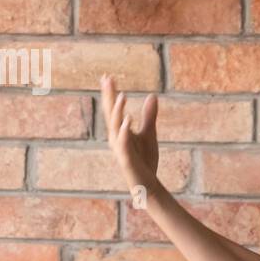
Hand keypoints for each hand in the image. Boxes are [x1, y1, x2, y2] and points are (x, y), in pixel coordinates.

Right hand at [100, 73, 159, 194]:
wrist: (148, 184)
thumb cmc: (145, 160)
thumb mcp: (149, 133)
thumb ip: (149, 115)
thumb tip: (152, 95)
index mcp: (120, 131)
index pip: (113, 109)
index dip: (110, 93)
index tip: (108, 76)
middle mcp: (116, 138)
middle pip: (111, 114)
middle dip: (109, 97)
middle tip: (107, 79)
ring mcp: (120, 148)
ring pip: (115, 127)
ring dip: (117, 111)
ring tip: (121, 96)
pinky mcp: (127, 160)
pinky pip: (124, 144)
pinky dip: (124, 132)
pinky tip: (127, 120)